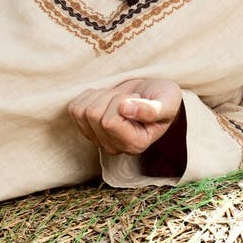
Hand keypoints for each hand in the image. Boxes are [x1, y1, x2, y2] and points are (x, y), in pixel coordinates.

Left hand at [68, 78, 182, 155]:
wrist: (154, 95)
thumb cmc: (163, 98)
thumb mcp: (168, 101)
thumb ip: (153, 109)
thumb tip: (125, 110)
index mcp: (135, 144)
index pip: (110, 122)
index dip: (121, 101)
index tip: (137, 98)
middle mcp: (114, 147)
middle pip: (93, 115)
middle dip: (111, 96)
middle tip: (128, 96)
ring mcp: (98, 139)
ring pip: (82, 111)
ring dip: (100, 96)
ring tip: (118, 97)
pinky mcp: (87, 128)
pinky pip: (74, 109)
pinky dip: (89, 96)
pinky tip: (106, 98)